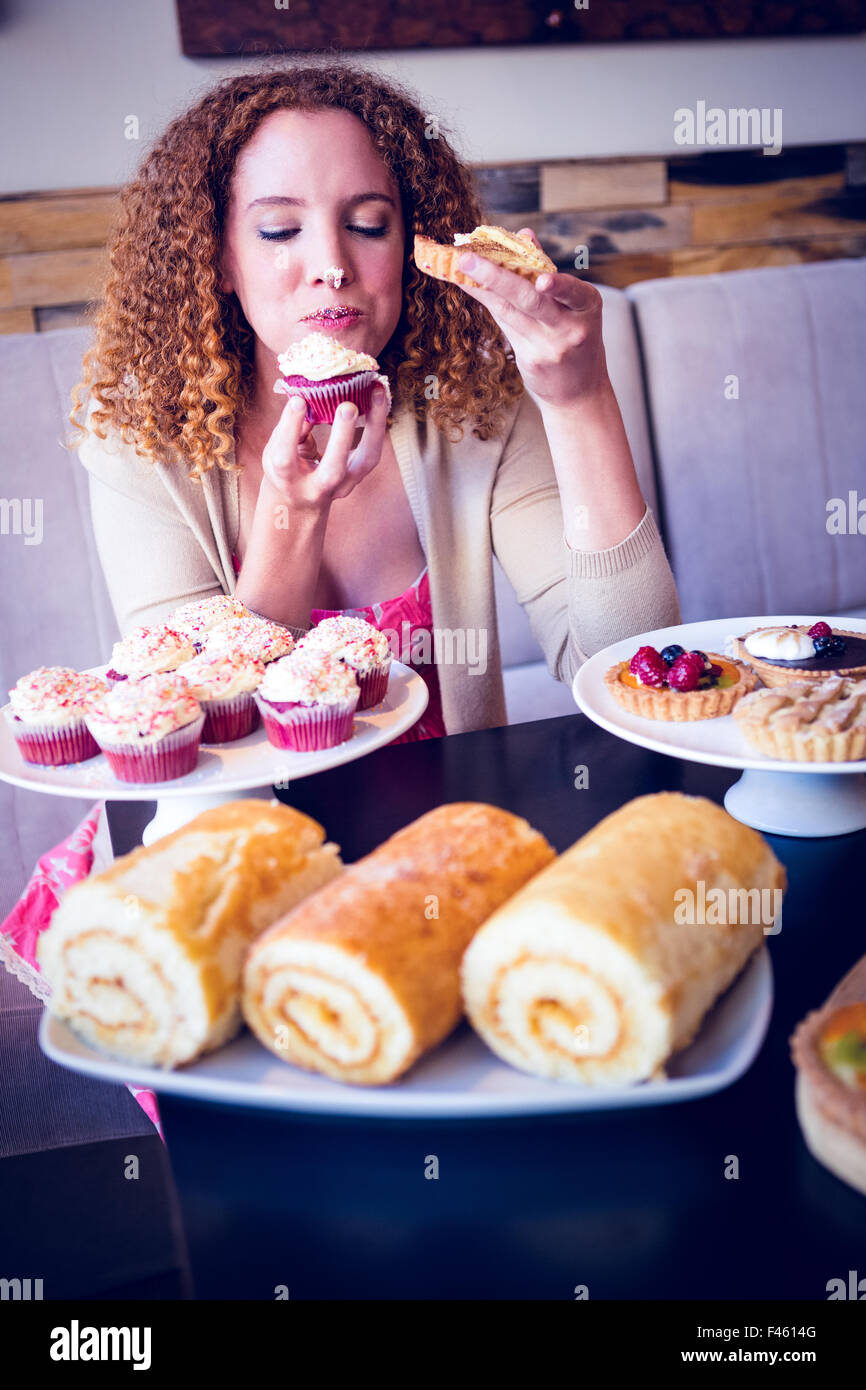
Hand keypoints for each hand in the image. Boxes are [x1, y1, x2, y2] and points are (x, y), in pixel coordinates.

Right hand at [261, 385, 389, 506]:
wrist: (301, 503)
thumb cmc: (286, 469)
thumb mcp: (275, 452)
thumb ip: (288, 431)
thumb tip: (306, 402)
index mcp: (288, 481)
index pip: (286, 458)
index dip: (291, 428)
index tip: (298, 401)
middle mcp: (317, 489)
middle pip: (334, 469)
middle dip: (342, 437)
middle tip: (348, 406)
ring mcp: (343, 485)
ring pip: (366, 459)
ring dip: (375, 424)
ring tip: (377, 392)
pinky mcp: (359, 476)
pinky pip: (374, 450)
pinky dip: (378, 423)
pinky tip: (379, 399)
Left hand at [456, 228, 607, 408]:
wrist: (580, 391)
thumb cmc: (576, 338)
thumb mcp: (574, 305)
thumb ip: (547, 270)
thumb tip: (525, 234)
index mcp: (588, 305)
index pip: (571, 291)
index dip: (558, 285)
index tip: (542, 280)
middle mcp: (570, 327)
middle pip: (530, 300)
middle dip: (497, 277)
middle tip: (467, 260)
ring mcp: (549, 346)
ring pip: (510, 310)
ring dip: (481, 287)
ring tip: (458, 268)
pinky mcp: (531, 360)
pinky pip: (505, 324)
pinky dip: (487, 301)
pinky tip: (469, 286)